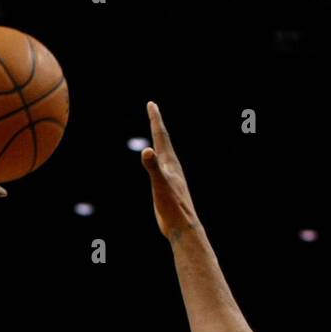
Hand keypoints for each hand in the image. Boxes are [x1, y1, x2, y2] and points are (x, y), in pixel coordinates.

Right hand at [140, 101, 198, 240]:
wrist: (184, 228)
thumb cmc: (172, 208)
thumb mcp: (160, 185)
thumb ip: (153, 167)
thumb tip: (146, 151)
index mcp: (169, 163)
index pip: (160, 136)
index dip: (155, 119)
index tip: (151, 103)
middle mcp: (172, 167)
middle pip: (164, 140)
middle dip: (157, 124)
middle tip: (153, 109)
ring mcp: (172, 177)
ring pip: (164, 153)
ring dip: (160, 141)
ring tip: (157, 132)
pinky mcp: (170, 188)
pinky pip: (163, 167)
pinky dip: (158, 159)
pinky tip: (159, 163)